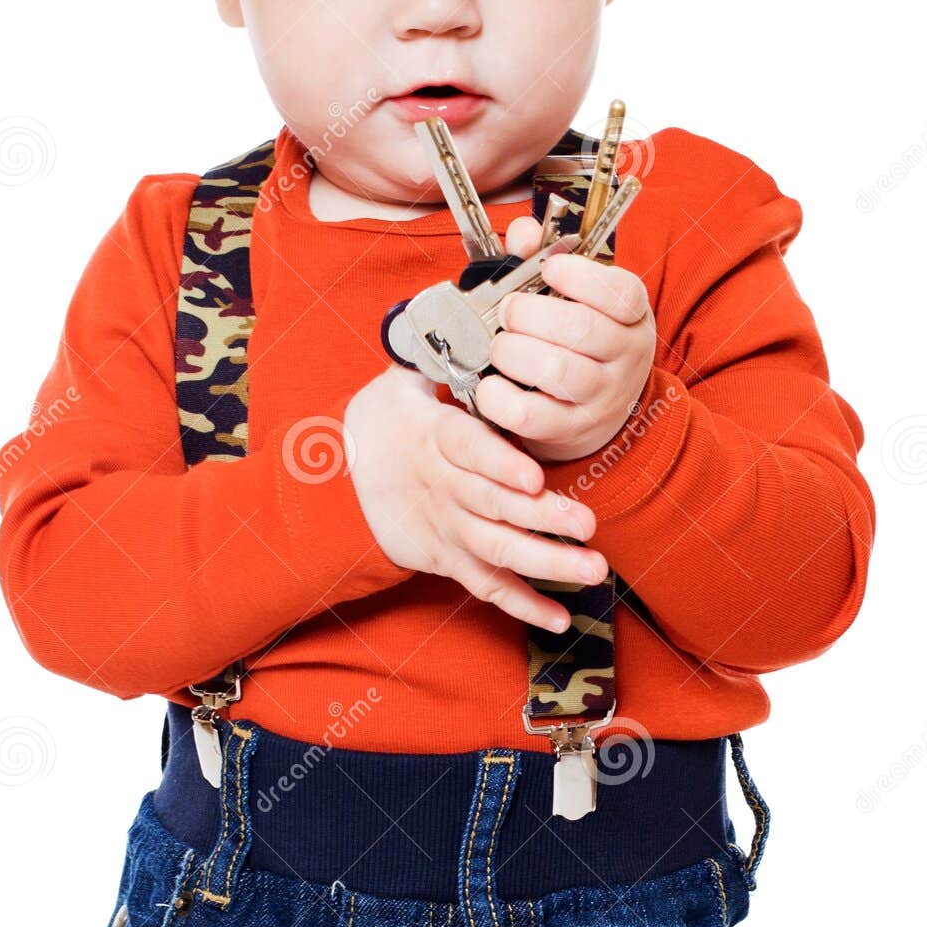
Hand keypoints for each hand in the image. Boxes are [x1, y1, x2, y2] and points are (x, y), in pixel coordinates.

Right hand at [344, 365, 606, 632]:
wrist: (335, 484)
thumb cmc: (380, 424)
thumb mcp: (397, 382)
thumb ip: (434, 354)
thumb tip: (456, 309)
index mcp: (434, 438)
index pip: (468, 451)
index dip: (500, 465)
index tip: (534, 475)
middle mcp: (443, 488)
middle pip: (493, 506)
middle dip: (543, 519)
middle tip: (588, 524)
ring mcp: (447, 528)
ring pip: (497, 550)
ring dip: (546, 563)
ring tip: (592, 570)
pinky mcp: (449, 559)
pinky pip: (487, 587)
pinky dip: (523, 606)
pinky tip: (561, 618)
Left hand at [472, 214, 656, 462]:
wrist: (596, 412)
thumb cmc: (577, 342)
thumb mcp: (573, 298)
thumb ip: (543, 257)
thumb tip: (523, 232)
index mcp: (630, 315)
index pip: (621, 292)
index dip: (582, 276)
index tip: (550, 268)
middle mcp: (625, 355)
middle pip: (581, 329)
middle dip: (530, 314)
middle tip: (508, 312)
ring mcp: (602, 396)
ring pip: (559, 372)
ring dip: (514, 353)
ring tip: (500, 347)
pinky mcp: (572, 429)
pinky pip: (532, 416)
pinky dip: (500, 398)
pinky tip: (490, 385)